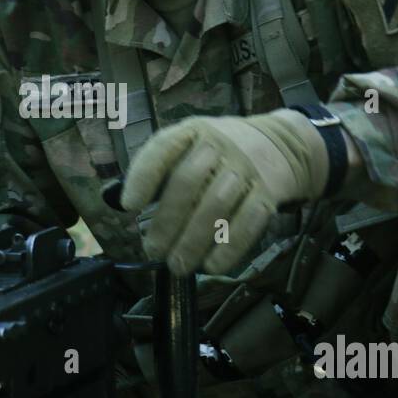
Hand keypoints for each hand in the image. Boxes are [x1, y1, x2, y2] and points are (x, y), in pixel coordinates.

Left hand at [119, 110, 331, 276]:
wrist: (280, 145)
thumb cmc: (218, 153)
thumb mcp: (189, 146)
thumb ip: (158, 171)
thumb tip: (117, 201)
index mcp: (192, 131)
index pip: (163, 148)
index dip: (143, 177)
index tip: (129, 207)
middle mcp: (219, 144)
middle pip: (187, 183)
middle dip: (167, 222)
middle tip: (153, 251)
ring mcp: (246, 167)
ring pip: (216, 205)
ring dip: (193, 241)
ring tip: (178, 266)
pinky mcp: (268, 191)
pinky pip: (248, 221)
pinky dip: (229, 247)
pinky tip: (212, 266)